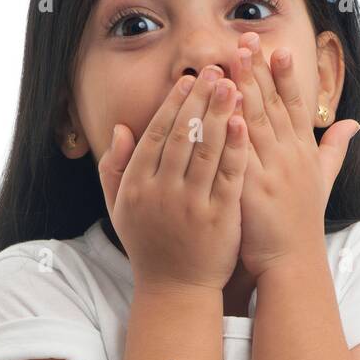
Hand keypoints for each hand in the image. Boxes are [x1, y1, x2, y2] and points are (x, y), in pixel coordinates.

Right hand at [98, 68, 247, 292]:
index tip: (189, 79)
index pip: (155, 134)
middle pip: (181, 135)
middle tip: (216, 70)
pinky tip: (244, 124)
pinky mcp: (218, 218)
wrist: (175, 289)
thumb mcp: (119, 209)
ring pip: (206, 150)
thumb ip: (115, 168)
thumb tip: (121, 129)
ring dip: (220, 114)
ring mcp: (190, 205)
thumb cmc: (148, 245)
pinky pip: (228, 176)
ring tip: (234, 85)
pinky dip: (235, 148)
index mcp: (136, 186)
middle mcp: (160, 192)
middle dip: (200, 99)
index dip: (174, 104)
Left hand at [232, 32, 359, 278]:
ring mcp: (272, 172)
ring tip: (231, 60)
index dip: (287, 75)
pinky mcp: (252, 189)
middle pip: (274, 105)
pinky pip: (241, 154)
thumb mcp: (323, 180)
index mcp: (304, 152)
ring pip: (257, 122)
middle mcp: (290, 157)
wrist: (293, 262)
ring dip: (244, 89)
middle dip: (259, 70)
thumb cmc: (302, 223)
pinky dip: (235, 131)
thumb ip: (335, 148)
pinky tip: (225, 108)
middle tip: (246, 39)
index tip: (278, 47)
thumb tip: (352, 122)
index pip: (296, 105)